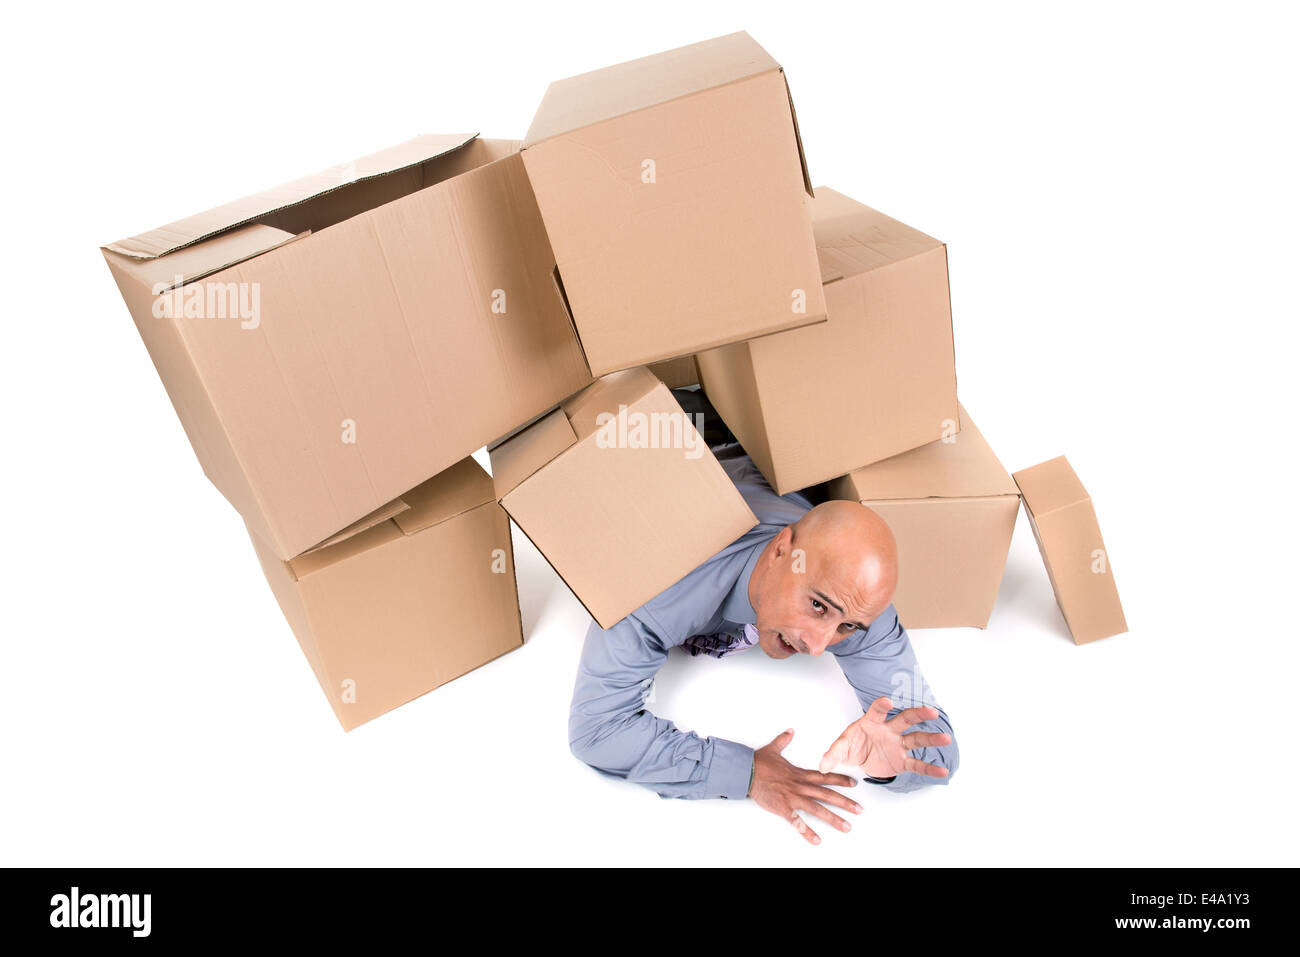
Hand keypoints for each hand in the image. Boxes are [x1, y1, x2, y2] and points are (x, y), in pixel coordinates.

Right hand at [750, 729, 860, 844]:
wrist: (746, 771)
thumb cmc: (759, 762)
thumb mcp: (773, 749)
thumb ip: (783, 740)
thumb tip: (790, 731)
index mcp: (799, 774)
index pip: (825, 777)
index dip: (840, 780)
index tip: (854, 784)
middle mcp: (800, 786)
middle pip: (827, 795)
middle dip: (845, 803)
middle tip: (860, 810)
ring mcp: (793, 797)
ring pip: (818, 809)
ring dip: (833, 818)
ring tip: (846, 827)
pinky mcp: (783, 807)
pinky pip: (797, 822)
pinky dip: (807, 831)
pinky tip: (816, 840)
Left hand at [820, 696, 951, 780]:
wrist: (860, 759)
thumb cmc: (853, 746)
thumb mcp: (840, 749)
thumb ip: (832, 755)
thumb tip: (822, 766)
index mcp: (871, 722)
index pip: (877, 711)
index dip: (881, 706)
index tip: (888, 701)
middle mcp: (889, 730)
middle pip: (905, 720)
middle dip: (917, 715)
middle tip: (930, 711)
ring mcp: (898, 745)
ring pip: (916, 739)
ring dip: (931, 739)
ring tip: (946, 738)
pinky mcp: (902, 761)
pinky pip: (916, 764)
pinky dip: (928, 769)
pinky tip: (942, 771)